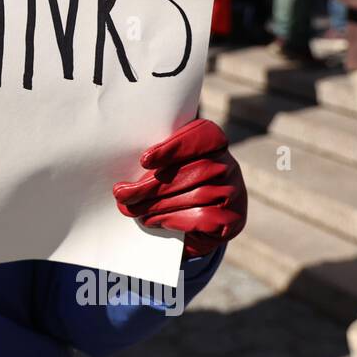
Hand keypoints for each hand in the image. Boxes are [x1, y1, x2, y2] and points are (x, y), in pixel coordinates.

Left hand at [112, 119, 246, 258]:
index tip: (144, 160)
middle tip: (122, 194)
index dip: (175, 147)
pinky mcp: (233, 219)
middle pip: (192, 171)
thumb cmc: (177, 185)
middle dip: (151, 185)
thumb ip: (156, 159)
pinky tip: (151, 220)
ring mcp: (233, 192)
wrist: (203, 222)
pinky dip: (173, 220)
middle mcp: (228, 164)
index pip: (202, 135)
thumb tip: (125, 169)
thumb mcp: (168, 165)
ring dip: (156, 205)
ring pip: (195, 196)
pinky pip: (203, 218)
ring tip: (130, 208)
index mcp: (213, 143)